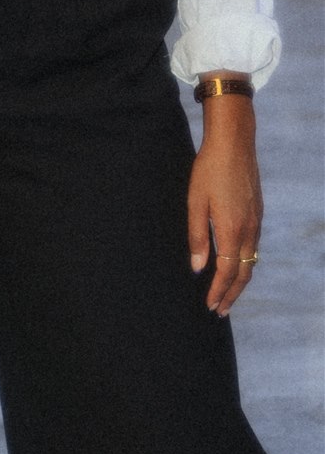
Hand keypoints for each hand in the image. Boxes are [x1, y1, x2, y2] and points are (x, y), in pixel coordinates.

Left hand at [187, 90, 261, 316]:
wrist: (234, 143)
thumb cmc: (209, 170)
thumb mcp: (195, 201)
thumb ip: (197, 236)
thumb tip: (197, 267)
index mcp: (232, 229)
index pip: (226, 271)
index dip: (218, 291)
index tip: (210, 306)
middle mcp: (248, 230)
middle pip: (243, 273)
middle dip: (231, 294)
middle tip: (220, 311)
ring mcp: (256, 222)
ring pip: (251, 262)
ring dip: (239, 281)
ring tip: (227, 294)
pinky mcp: (257, 214)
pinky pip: (253, 247)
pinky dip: (245, 264)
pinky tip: (236, 265)